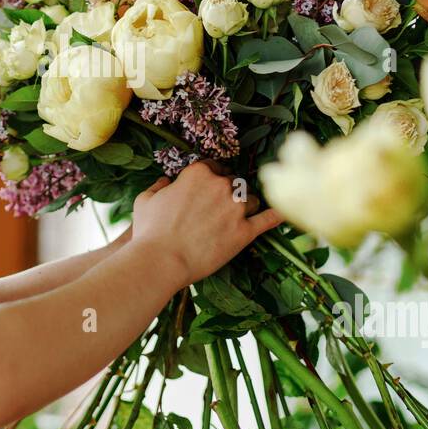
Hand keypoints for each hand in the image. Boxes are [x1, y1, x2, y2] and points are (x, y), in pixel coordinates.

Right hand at [130, 161, 282, 287]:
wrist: (162, 260)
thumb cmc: (150, 232)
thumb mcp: (145, 201)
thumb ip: (158, 187)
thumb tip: (165, 182)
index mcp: (199, 173)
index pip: (214, 168)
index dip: (211, 179)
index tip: (207, 190)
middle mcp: (221, 185)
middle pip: (234, 183)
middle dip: (227, 194)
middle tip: (217, 210)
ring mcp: (236, 208)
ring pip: (250, 200)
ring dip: (244, 207)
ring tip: (233, 220)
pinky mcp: (245, 231)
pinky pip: (267, 219)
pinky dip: (276, 216)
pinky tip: (282, 213)